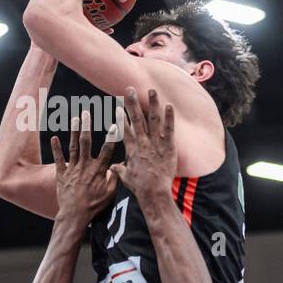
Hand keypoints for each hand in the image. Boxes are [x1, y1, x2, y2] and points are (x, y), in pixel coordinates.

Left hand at [51, 112, 117, 219]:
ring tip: (75, 118)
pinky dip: (56, 148)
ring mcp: (72, 169)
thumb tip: (120, 166)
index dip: (111, 137)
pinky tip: (54, 137)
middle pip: (85, 142)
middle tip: (86, 113)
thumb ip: (115, 179)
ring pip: (73, 146)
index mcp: (98, 170)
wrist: (74, 214)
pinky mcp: (62, 174)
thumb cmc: (94, 205)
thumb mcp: (110, 193)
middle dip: (86, 126)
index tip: (115, 124)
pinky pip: (58, 159)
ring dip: (73, 131)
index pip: (106, 150)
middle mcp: (85, 166)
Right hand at [110, 88, 175, 204]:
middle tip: (130, 89)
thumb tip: (112, 168)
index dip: (121, 116)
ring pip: (153, 120)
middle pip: (137, 119)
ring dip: (152, 104)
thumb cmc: (140, 186)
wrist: (154, 192)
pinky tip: (169, 106)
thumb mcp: (126, 178)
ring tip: (152, 90)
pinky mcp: (169, 147)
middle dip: (132, 103)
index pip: (125, 129)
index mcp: (132, 149)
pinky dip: (169, 118)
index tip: (117, 104)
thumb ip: (120, 170)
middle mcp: (143, 143)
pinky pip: (169, 130)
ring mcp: (156, 144)